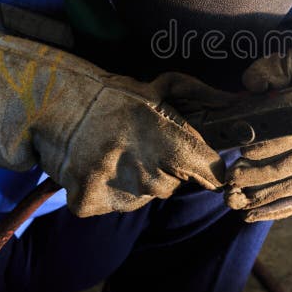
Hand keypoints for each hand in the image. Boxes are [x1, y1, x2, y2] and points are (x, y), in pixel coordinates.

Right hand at [0, 25, 233, 216]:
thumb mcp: (162, 86)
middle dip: (166, 168)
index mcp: (170, 141)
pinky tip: (99, 166)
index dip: (206, 166)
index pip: (212, 173)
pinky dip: (108, 190)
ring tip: (120, 153)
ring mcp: (118, 192)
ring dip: (138, 181)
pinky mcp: (89, 204)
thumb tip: (236, 102)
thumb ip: (201, 95)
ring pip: (145, 197)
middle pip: (175, 185)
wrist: (56, 104)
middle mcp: (148, 172)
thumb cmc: (115, 95)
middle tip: (143, 145)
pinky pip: (113, 204)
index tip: (197, 159)